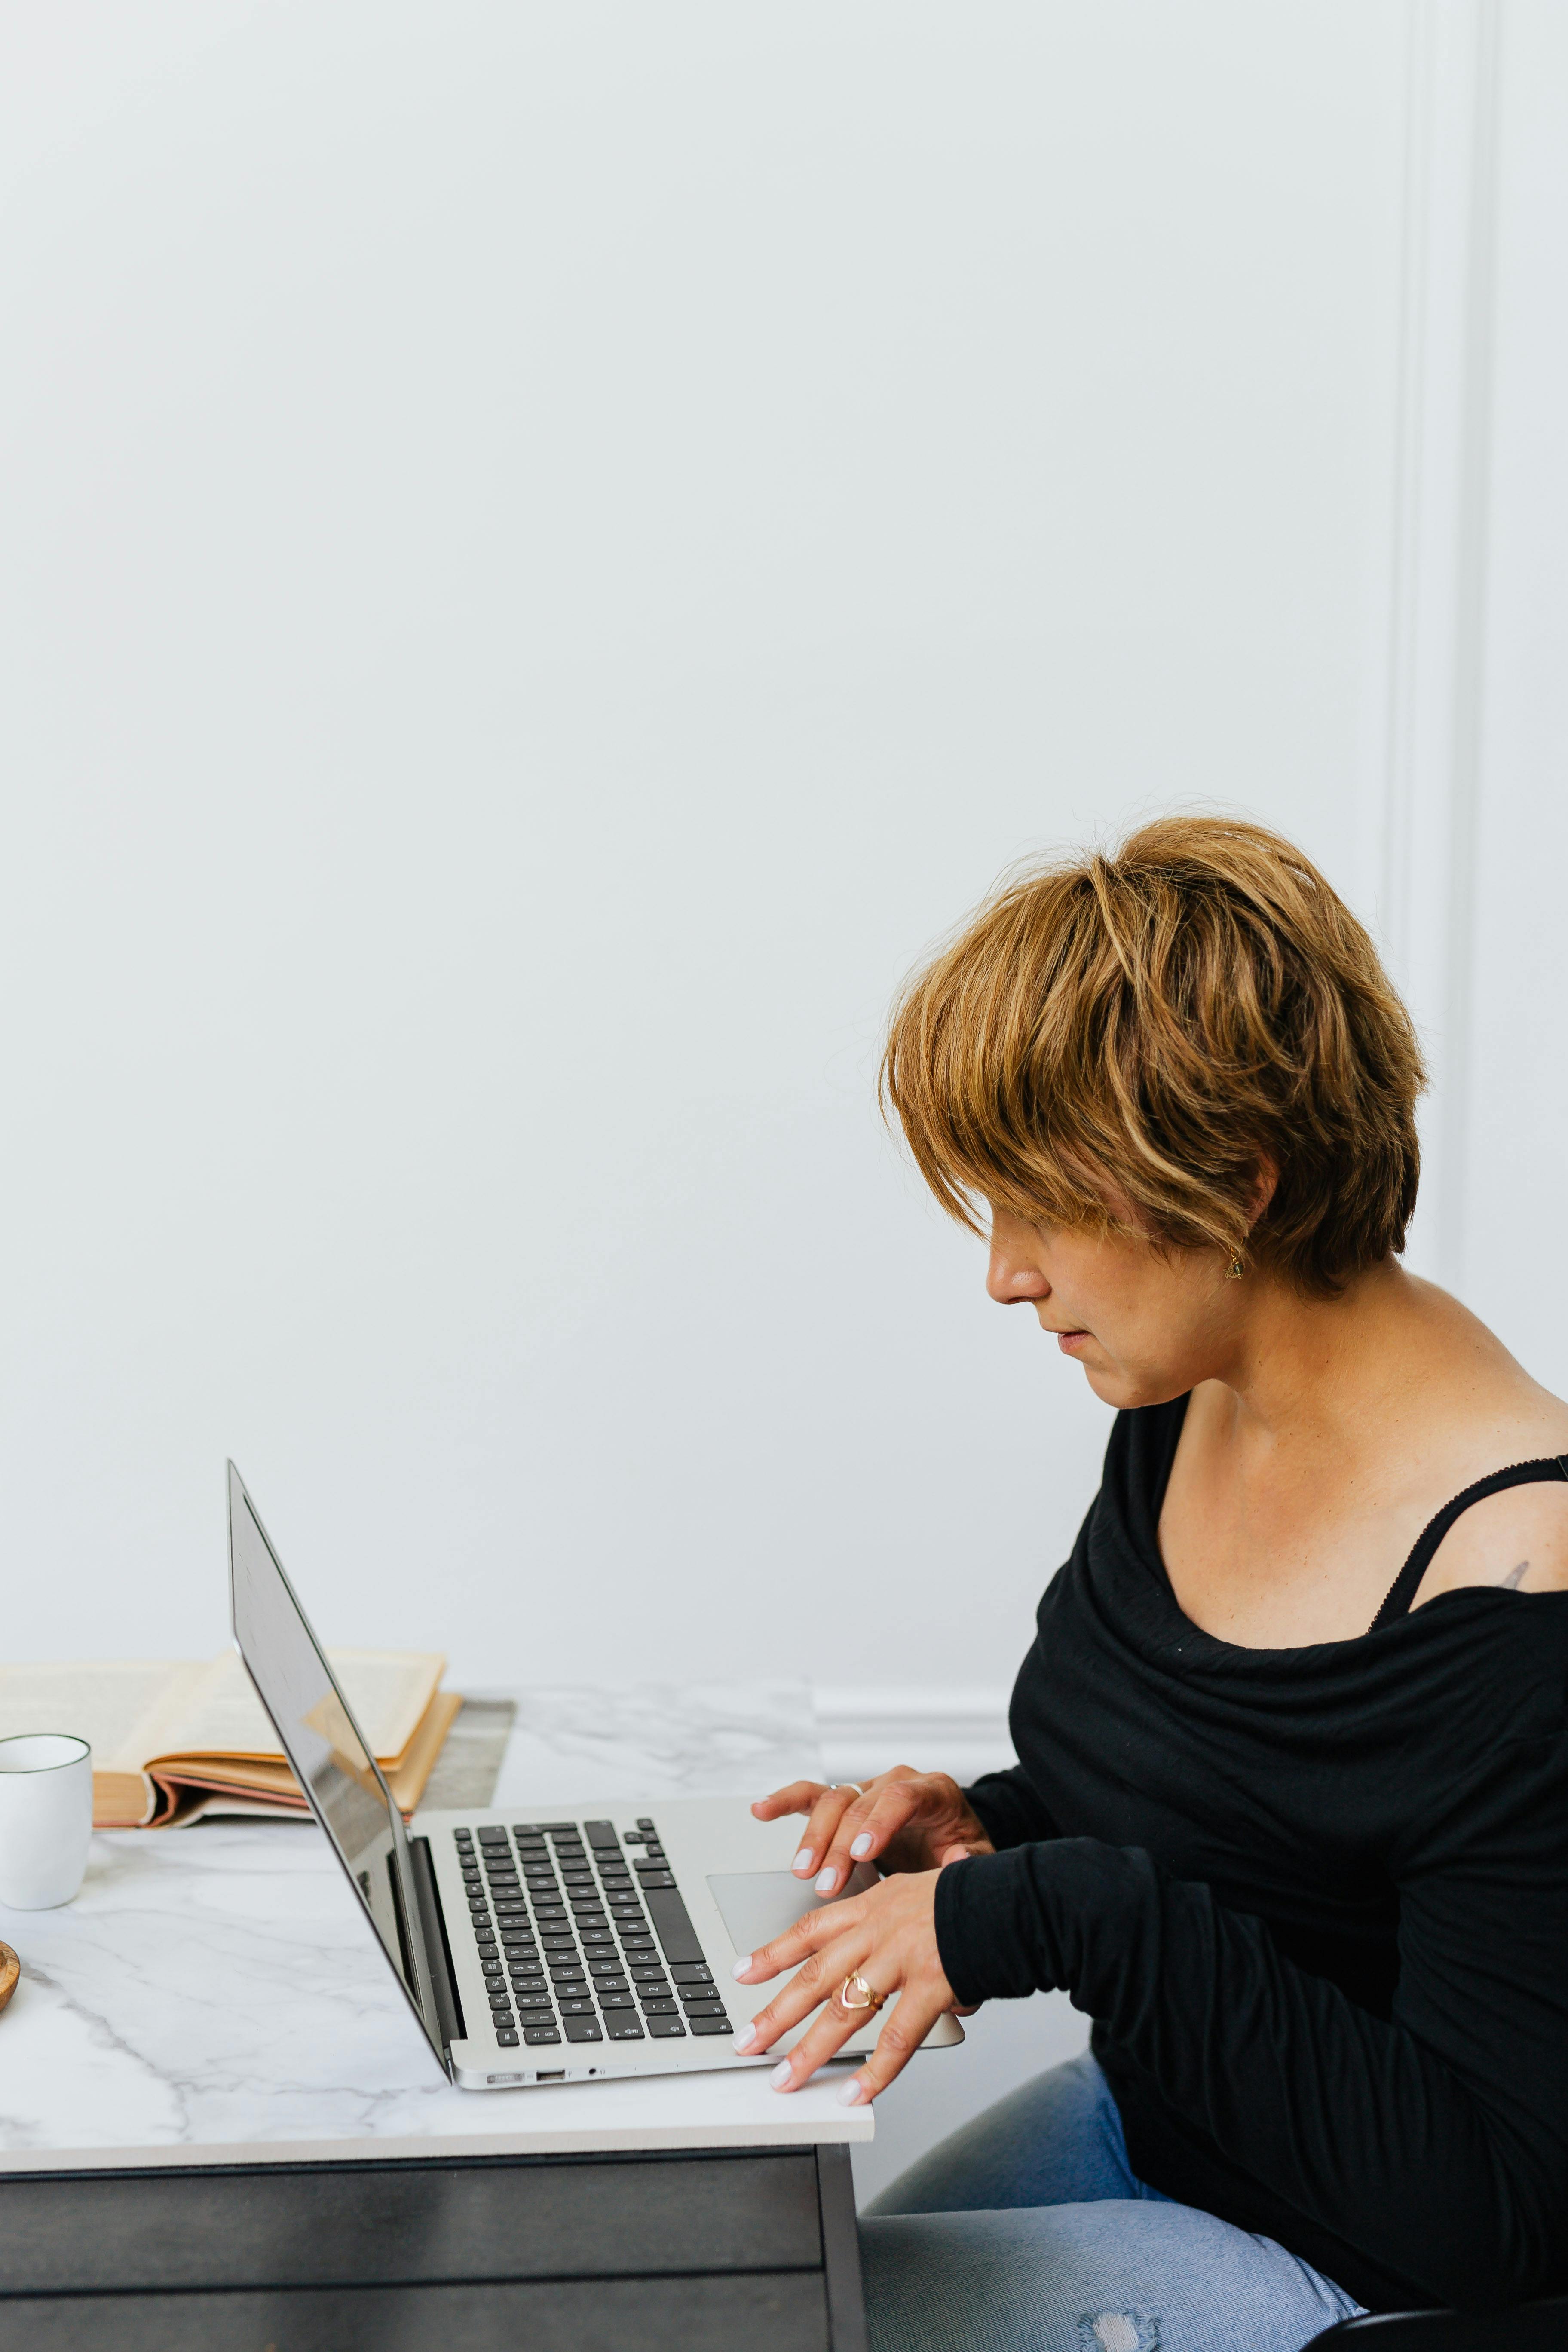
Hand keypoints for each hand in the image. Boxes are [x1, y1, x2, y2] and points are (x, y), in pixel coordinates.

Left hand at [731, 1846, 973, 2102]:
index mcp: (873, 1906)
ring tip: (785, 2079)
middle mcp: (879, 1931)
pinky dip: (875, 2071)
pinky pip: (897, 2037)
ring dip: (810, 2050)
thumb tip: (871, 1947)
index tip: (743, 1973)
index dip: (773, 1952)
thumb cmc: (972, 1895)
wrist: (1015, 1895)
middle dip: (775, 2013)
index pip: (810, 1930)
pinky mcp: (931, 1986)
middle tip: (746, 2042)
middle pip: (815, 1977)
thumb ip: (890, 1920)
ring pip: (845, 2011)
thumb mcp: (918, 1890)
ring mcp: (903, 1959)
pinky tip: (854, 2093)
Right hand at [751, 1767, 994, 1896]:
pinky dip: (785, 1802)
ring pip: (833, 1801)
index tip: (862, 1852)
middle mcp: (897, 1783)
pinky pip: (811, 1796)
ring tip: (802, 1871)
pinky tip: (761, 1810)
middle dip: (839, 1846)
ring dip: (814, 1838)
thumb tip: (958, 1862)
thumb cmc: (963, 1850)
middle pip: (860, 1804)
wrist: (955, 1839)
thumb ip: (969, 1862)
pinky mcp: (846, 1803)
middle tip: (826, 1884)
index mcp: (932, 1792)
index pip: (901, 1797)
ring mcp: (868, 1790)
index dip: (879, 1822)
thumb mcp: (979, 1859)